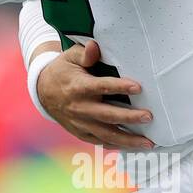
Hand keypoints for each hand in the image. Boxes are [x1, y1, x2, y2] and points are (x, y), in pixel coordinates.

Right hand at [35, 40, 154, 148]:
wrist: (43, 92)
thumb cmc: (62, 71)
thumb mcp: (69, 58)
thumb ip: (84, 54)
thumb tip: (95, 46)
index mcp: (78, 87)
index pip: (101, 87)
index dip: (119, 87)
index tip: (138, 87)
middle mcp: (79, 107)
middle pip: (107, 115)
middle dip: (129, 117)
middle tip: (148, 116)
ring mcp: (80, 123)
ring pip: (106, 134)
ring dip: (128, 139)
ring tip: (149, 142)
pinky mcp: (81, 132)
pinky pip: (101, 141)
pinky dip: (117, 145)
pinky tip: (134, 146)